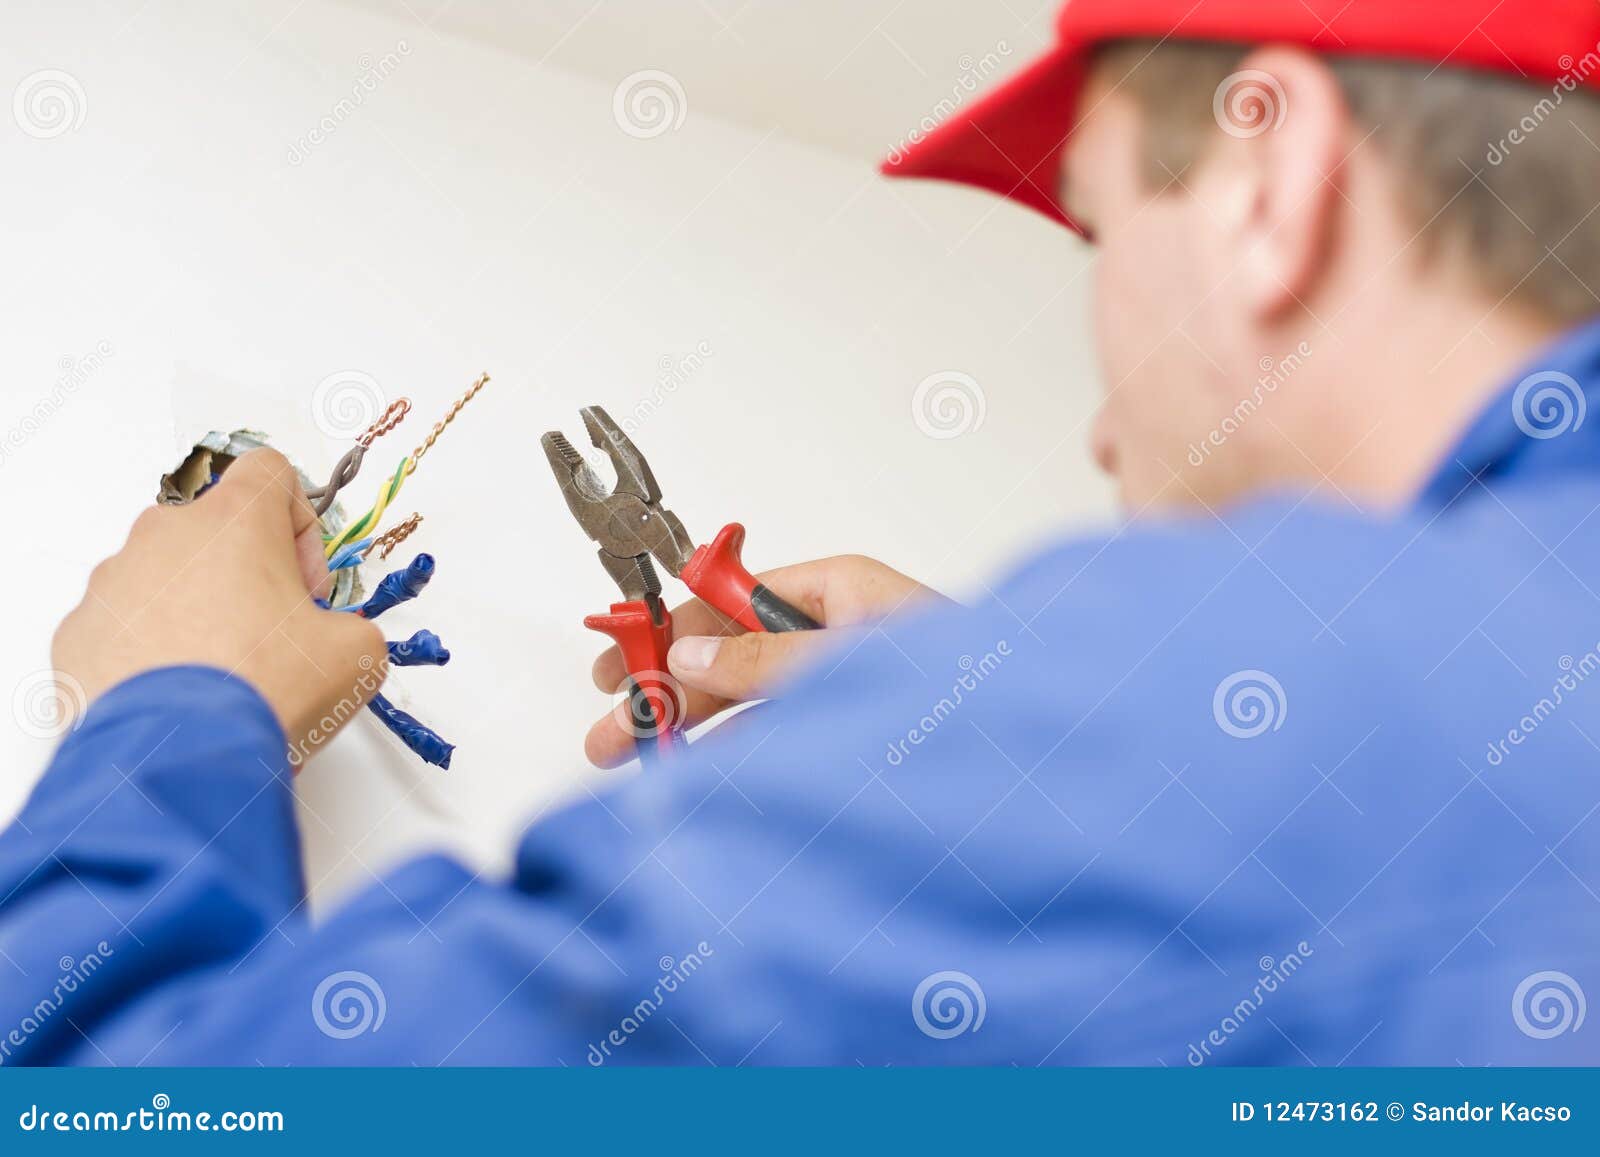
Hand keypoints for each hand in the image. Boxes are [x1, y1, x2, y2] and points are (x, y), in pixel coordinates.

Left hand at [51, 449, 386, 761]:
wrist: (177, 755)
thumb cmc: (258, 690)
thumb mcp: (358, 654)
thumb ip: (352, 625)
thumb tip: (337, 641)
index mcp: (234, 521)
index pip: (270, 471)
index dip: (300, 523)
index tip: (305, 580)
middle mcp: (165, 536)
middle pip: (217, 531)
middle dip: (250, 576)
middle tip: (274, 636)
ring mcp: (115, 582)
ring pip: (169, 577)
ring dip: (202, 613)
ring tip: (227, 678)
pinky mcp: (82, 631)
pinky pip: (128, 625)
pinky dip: (156, 651)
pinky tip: (184, 697)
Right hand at [587, 554, 942, 766]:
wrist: (1039, 761)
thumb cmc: (970, 681)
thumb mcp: (846, 660)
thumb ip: (763, 663)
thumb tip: (690, 657)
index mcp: (840, 589)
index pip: (730, 593)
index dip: (671, 621)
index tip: (622, 651)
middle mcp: (838, 631)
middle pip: (729, 651)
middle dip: (667, 686)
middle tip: (614, 723)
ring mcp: (845, 685)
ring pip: (748, 701)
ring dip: (691, 730)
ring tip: (635, 761)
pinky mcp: (855, 733)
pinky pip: (780, 738)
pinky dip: (736, 758)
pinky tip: (699, 780)